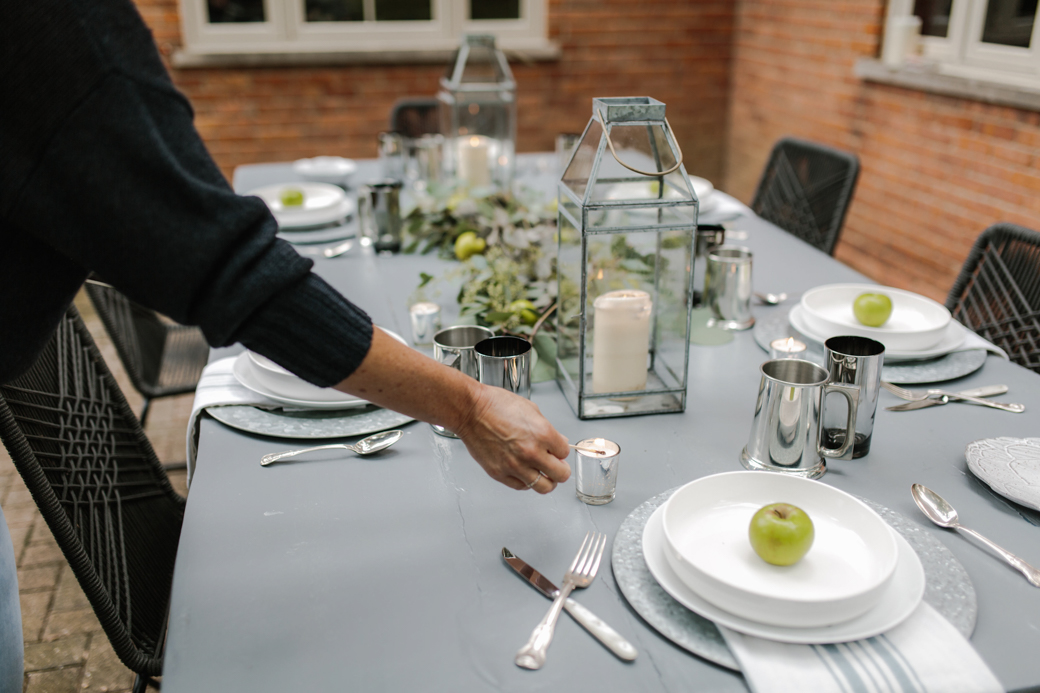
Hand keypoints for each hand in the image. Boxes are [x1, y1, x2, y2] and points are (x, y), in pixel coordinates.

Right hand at [454, 383, 570, 493]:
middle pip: (560, 475)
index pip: (565, 453)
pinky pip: (521, 487)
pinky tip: (525, 473)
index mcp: (542, 434)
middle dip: (560, 470)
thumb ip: (548, 429)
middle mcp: (531, 453)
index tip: (556, 451)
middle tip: (556, 466)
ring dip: (546, 481)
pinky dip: (526, 482)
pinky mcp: (500, 474)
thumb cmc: (496, 405)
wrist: (470, 411)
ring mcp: (515, 466)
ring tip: (542, 474)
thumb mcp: (531, 410)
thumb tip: (558, 442)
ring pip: (543, 487)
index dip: (561, 452)